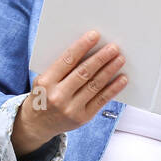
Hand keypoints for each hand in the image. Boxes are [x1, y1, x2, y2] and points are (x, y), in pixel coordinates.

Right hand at [13, 30, 126, 156]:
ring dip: (110, 70)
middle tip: (113, 47)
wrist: (38, 124)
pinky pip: (101, 100)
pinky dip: (113, 89)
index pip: (67, 60)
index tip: (95, 35)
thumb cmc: (43, 95)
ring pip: (94, 85)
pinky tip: (122, 79)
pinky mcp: (82, 118)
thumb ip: (61, 67)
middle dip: (100, 58)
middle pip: (83, 73)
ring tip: (120, 59)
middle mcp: (58, 96)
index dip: (82, 46)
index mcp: (46, 82)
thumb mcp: (43, 79)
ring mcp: (71, 109)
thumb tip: (87, 49)